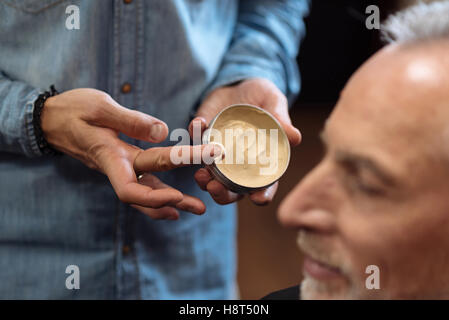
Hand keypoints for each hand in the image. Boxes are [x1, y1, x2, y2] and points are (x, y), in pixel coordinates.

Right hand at [41, 88, 217, 219]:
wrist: (51, 120)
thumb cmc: (72, 110)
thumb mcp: (100, 107)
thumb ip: (131, 120)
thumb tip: (162, 132)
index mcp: (108, 157)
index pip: (132, 187)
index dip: (157, 194)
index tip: (181, 193)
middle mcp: (115, 168)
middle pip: (145, 193)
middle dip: (175, 200)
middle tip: (202, 207)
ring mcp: (118, 168)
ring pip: (145, 193)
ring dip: (171, 202)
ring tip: (197, 208)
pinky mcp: (122, 164)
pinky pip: (142, 184)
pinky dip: (159, 193)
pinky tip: (175, 199)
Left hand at [188, 78, 300, 205]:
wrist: (238, 84)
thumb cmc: (262, 99)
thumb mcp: (273, 104)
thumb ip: (281, 120)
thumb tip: (295, 137)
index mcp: (260, 162)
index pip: (263, 187)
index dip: (262, 196)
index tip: (258, 199)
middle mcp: (236, 165)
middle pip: (231, 190)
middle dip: (223, 194)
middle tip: (216, 188)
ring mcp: (216, 155)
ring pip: (209, 177)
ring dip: (203, 179)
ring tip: (201, 174)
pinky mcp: (201, 139)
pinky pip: (194, 141)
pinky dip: (195, 134)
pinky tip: (199, 123)